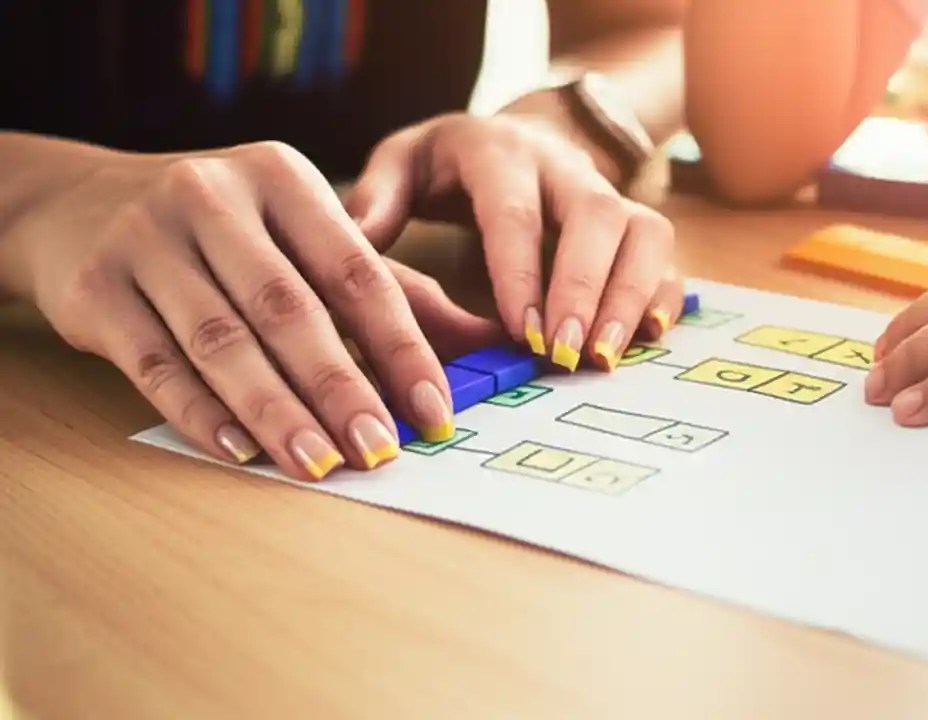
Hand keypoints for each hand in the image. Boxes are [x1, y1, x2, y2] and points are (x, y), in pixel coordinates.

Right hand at [9, 142, 491, 480]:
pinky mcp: (96, 287)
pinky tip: (241, 451)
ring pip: (223, 341)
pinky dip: (201, 414)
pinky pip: (157, 364)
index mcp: (282, 178)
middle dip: (340, 388)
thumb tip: (492, 344)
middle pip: (289, 309)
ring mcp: (146, 239)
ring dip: (276, 412)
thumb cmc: (228, 231)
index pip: (356, 272)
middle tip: (378, 450)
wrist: (79, 203)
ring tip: (319, 464)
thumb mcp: (308, 235)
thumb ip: (395, 291)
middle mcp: (212, 196)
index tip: (435, 412)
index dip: (401, 347)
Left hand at [343, 108, 683, 372]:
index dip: (523, 272)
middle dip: (586, 288)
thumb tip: (357, 243)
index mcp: (500, 153)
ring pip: (645, 234)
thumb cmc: (452, 162)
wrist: (518, 136)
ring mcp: (608, 195)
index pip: (517, 211)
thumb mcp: (404, 163)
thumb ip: (378, 197)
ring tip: (603, 359)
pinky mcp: (633, 227)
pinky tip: (646, 341)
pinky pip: (665, 258)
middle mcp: (565, 168)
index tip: (521, 330)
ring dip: (631, 298)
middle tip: (565, 354)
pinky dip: (663, 299)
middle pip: (597, 217)